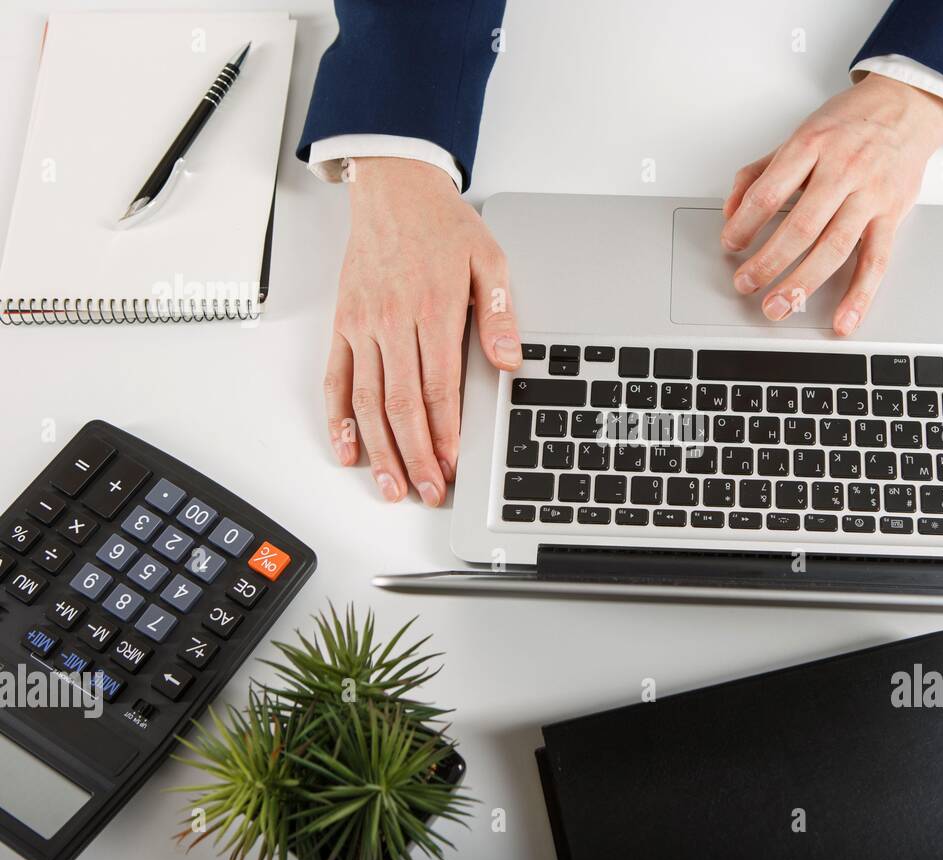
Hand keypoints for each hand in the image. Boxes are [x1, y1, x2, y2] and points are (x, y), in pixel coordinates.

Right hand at [323, 157, 520, 505]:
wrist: (394, 187)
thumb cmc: (443, 225)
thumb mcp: (489, 259)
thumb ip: (499, 312)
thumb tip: (509, 360)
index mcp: (434, 311)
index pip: (440, 389)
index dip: (445, 435)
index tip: (452, 466)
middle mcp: (393, 322)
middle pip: (403, 405)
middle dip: (416, 456)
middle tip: (428, 492)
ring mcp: (363, 325)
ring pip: (367, 400)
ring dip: (379, 449)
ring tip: (391, 486)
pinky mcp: (343, 323)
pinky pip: (335, 378)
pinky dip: (339, 418)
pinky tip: (348, 449)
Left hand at [722, 73, 942, 334]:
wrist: (906, 106)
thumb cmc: (849, 124)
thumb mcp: (798, 135)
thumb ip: (760, 173)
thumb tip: (731, 212)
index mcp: (811, 145)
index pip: (769, 191)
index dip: (744, 223)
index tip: (730, 244)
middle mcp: (842, 170)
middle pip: (800, 227)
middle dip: (768, 262)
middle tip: (746, 284)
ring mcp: (870, 195)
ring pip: (834, 247)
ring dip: (803, 283)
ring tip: (779, 306)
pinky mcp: (892, 215)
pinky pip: (876, 261)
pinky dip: (859, 295)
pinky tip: (843, 320)